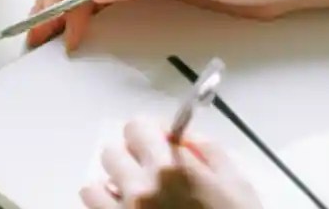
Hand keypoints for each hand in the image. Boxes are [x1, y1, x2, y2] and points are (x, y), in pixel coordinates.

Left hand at [79, 117, 261, 208]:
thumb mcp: (237, 184)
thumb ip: (207, 150)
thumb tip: (180, 136)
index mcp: (171, 170)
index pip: (136, 127)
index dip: (148, 134)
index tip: (157, 144)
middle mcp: (141, 188)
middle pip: (113, 152)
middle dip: (131, 160)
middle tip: (150, 175)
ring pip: (96, 182)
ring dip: (114, 186)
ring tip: (138, 198)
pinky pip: (91, 206)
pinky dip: (105, 205)